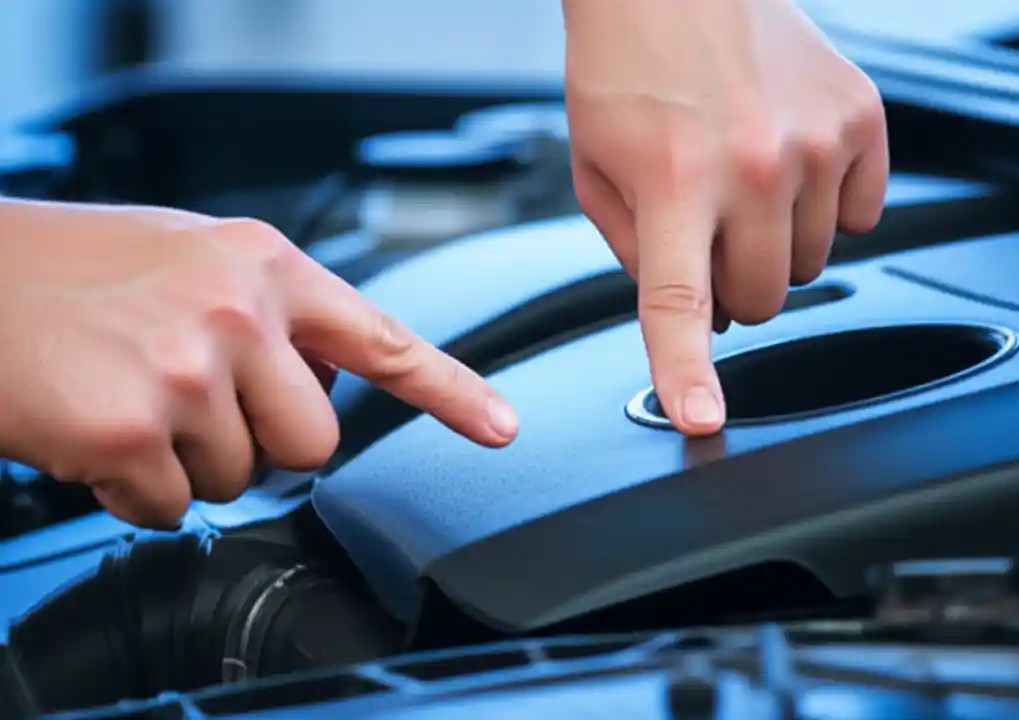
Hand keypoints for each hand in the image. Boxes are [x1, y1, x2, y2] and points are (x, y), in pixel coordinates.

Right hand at [0, 199, 518, 528]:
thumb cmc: (77, 269)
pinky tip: (99, 432)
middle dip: (263, 443)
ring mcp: (190, 374)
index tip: (501, 427)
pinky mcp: (134, 433)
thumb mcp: (196, 256)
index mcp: (266, 266)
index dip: (452, 390)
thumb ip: (273, 307)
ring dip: (191, 462)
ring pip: (242, 480)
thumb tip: (330, 368)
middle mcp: (240, 314)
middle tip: (196, 404)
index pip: (382, 339)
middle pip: (314, 442)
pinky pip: (172, 509)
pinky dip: (137, 491)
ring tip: (133, 400)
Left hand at [563, 0, 887, 435]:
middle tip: (708, 235)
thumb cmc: (627, 64)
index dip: (688, 372)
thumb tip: (692, 314)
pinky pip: (864, 215)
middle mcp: (754, 163)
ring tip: (743, 182)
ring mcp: (817, 140)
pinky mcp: (862, 117)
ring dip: (778, 245)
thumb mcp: (597, 168)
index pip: (681, 303)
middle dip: (733, 287)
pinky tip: (791, 162)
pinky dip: (828, 206)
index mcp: (673, 179)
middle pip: (764, 300)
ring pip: (815, 264)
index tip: (704, 421)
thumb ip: (637, 253)